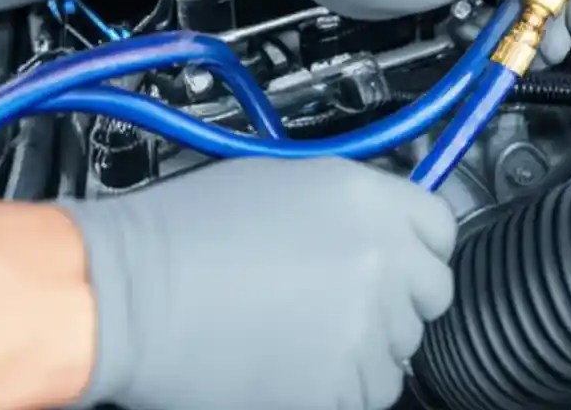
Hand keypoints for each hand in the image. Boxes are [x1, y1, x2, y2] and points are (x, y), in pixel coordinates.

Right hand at [60, 157, 456, 409]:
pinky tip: (298, 363)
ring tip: (308, 332)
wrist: (128, 294)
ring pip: (402, 350)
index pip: (442, 226)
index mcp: (370, 201)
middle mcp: (381, 261)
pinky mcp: (338, 385)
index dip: (420, 244)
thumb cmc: (182, 233)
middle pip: (432, 291)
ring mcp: (364, 327)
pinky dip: (343, 386)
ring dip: (369, 346)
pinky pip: (369, 394)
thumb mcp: (281, 182)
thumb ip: (349, 203)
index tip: (403, 257)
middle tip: (349, 299)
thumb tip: (378, 225)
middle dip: (397, 297)